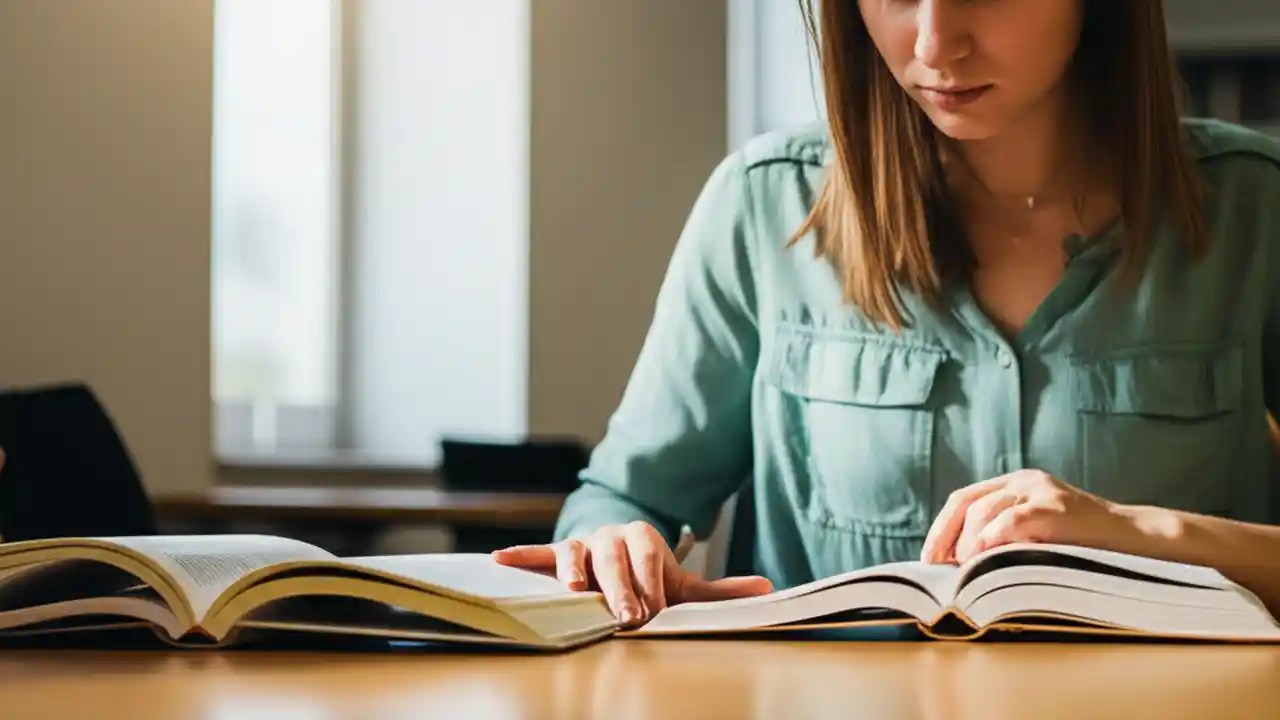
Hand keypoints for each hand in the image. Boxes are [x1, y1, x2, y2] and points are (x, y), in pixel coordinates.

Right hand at [491, 521, 772, 626]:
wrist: (616, 555)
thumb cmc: (648, 576)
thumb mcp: (681, 584)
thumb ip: (719, 591)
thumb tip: (767, 588)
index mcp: (643, 537)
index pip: (648, 557)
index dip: (651, 582)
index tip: (653, 611)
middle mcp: (610, 535)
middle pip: (613, 557)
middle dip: (619, 587)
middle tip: (626, 616)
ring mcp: (581, 544)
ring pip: (575, 553)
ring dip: (575, 572)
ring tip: (575, 592)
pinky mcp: (554, 555)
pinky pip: (536, 554)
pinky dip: (519, 555)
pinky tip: (499, 559)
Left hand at [919, 469, 1137, 564]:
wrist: (1133, 540)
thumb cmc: (1081, 546)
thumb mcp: (1034, 535)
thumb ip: (1001, 538)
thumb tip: (956, 564)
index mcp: (1013, 485)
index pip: (962, 500)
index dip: (940, 529)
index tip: (927, 558)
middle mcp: (1023, 481)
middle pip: (966, 503)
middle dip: (946, 537)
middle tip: (940, 567)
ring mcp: (1039, 490)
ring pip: (983, 511)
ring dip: (967, 543)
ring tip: (965, 568)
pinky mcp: (1056, 506)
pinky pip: (1013, 518)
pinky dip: (992, 535)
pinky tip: (981, 552)